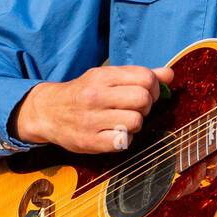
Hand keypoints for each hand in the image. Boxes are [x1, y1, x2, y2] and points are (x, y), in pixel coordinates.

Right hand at [11, 64, 174, 153]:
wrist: (47, 111)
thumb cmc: (83, 93)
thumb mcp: (106, 77)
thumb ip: (138, 74)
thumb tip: (169, 74)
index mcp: (102, 76)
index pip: (145, 78)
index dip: (154, 87)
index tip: (147, 92)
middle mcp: (95, 96)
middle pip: (143, 99)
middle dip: (146, 105)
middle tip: (136, 108)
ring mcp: (91, 120)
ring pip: (136, 121)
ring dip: (135, 123)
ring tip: (123, 121)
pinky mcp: (89, 142)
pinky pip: (123, 141)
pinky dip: (124, 139)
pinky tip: (114, 133)